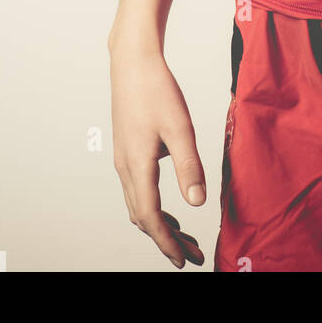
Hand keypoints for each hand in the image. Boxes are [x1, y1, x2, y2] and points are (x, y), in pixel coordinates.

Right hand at [110, 46, 205, 268]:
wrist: (132, 61)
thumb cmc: (156, 89)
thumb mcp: (180, 127)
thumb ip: (189, 165)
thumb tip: (197, 202)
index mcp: (138, 166)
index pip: (151, 218)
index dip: (168, 243)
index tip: (184, 261)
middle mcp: (126, 168)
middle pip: (143, 217)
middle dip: (166, 239)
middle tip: (190, 254)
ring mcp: (124, 159)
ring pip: (138, 204)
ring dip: (160, 224)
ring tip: (184, 235)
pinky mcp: (127, 150)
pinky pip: (137, 189)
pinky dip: (153, 205)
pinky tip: (171, 202)